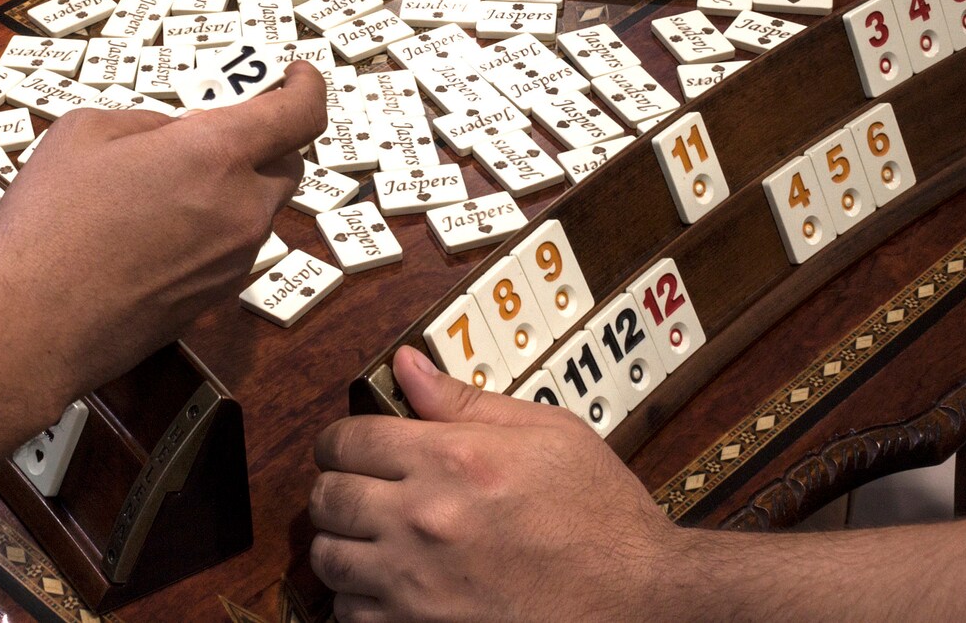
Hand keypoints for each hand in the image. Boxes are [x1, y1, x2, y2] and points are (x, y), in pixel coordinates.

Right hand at [0, 63, 326, 398]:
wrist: (33, 325)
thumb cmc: (51, 223)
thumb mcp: (86, 131)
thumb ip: (148, 122)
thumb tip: (173, 137)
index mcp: (217, 154)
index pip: (301, 114)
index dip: (308, 88)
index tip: (298, 76)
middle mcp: (242, 208)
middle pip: (286, 163)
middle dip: (262, 141)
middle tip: (212, 133)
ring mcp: (234, 260)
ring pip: (256, 208)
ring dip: (230, 188)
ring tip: (163, 187)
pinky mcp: (215, 297)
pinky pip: (231, 247)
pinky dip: (210, 227)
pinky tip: (153, 231)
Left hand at [310, 345, 682, 622]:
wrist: (638, 595)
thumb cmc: (601, 516)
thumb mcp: (547, 431)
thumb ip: (465, 399)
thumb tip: (408, 366)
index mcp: (452, 460)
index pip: (347, 439)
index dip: (340, 439)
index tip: (349, 446)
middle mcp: (425, 520)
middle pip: (328, 498)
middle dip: (334, 487)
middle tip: (355, 488)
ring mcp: (419, 582)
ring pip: (330, 559)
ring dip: (341, 544)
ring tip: (367, 537)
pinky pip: (351, 614)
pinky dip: (357, 599)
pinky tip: (385, 583)